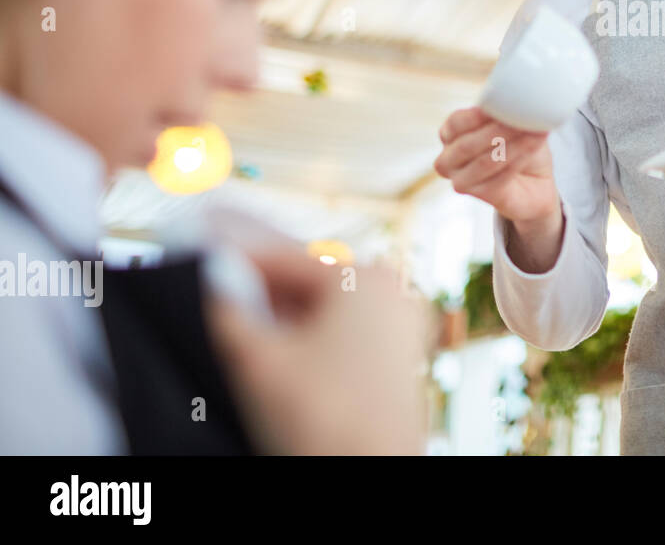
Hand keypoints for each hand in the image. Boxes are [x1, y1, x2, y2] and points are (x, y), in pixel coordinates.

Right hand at [205, 249, 427, 454]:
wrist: (371, 472)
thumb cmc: (327, 419)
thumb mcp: (258, 360)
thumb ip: (226, 313)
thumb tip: (208, 282)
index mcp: (366, 278)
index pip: (284, 258)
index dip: (234, 265)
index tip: (199, 269)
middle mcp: (392, 295)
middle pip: (304, 285)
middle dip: (258, 298)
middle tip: (213, 306)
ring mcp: (399, 329)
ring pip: (321, 313)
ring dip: (278, 323)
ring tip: (237, 336)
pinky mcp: (395, 363)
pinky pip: (340, 338)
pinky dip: (304, 343)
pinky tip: (273, 362)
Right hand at [434, 107, 558, 226]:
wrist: (536, 182)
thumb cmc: (520, 145)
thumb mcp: (514, 123)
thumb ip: (508, 111)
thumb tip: (520, 97)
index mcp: (451, 133)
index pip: (455, 123)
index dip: (476, 115)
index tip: (498, 105)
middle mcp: (449, 159)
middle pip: (467, 145)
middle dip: (496, 131)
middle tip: (522, 120)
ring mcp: (461, 180)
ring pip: (483, 163)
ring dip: (512, 147)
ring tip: (534, 134)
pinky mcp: (480, 196)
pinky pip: (498, 179)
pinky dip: (518, 162)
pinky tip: (532, 150)